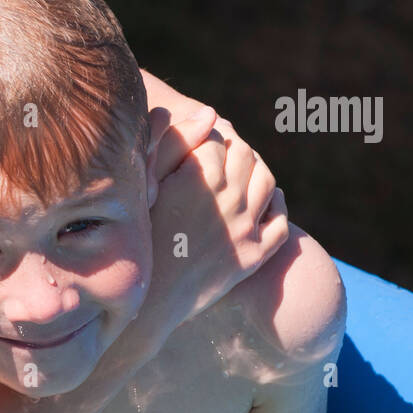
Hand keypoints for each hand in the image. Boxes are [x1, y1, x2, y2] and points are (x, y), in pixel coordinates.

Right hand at [144, 110, 288, 334]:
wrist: (143, 300)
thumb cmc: (131, 238)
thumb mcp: (141, 185)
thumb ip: (172, 143)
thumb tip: (211, 111)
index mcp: (200, 178)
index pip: (218, 139)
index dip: (206, 137)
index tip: (195, 143)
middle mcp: (229, 200)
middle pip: (246, 155)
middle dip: (232, 150)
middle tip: (215, 157)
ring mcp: (245, 229)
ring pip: (267, 182)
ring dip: (255, 170)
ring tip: (237, 174)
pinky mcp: (254, 256)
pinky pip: (280, 221)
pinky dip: (275, 204)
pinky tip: (261, 201)